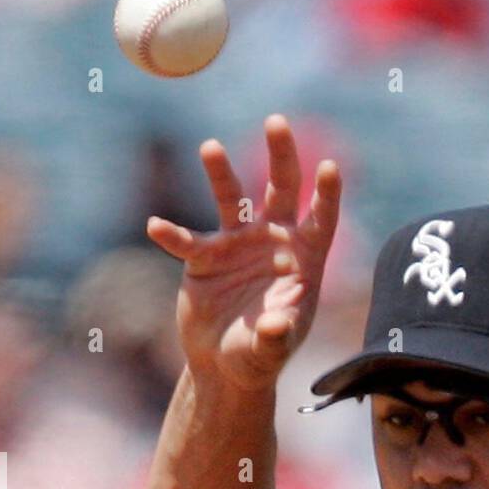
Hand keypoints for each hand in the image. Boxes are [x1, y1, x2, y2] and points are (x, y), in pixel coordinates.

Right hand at [147, 115, 341, 390]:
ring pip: (232, 200)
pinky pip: (187, 240)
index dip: (326, 195)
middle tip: (277, 122)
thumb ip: (275, 337)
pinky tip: (157, 228)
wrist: (223, 367)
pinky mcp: (204, 256)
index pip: (321, 220)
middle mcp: (273, 242)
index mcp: (303, 260)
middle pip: (281, 189)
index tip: (331, 167)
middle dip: (281, 156)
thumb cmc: (258, 358)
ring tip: (210, 148)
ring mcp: (238, 244)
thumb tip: (276, 325)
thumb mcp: (269, 352)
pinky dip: (173, 235)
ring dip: (220, 174)